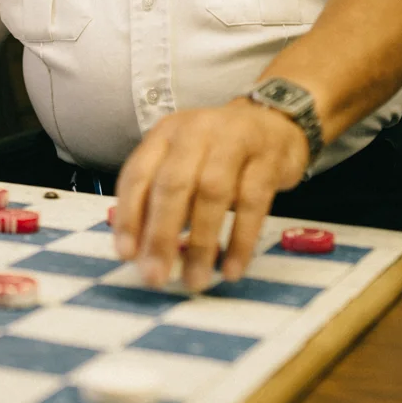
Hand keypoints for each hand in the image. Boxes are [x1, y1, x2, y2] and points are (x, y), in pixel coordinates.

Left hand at [113, 99, 309, 290]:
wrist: (275, 123)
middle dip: (161, 235)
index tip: (126, 256)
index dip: (129, 216)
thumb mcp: (183, 162)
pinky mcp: (268, 159)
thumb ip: (159, 197)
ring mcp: (235, 141)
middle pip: (173, 184)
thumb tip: (139, 252)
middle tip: (156, 277)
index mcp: (166, 134)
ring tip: (195, 280)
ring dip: (201, 243)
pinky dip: (240, 240)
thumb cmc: (218, 152)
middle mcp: (196, 131)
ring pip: (213, 193)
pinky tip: (231, 269)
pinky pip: (253, 203)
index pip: (138, 173)